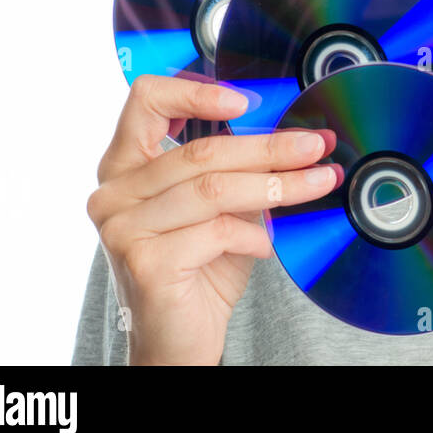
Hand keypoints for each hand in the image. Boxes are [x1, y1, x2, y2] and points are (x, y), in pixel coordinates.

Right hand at [86, 74, 342, 364]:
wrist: (180, 339)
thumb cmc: (200, 268)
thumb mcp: (221, 209)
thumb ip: (239, 171)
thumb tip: (299, 139)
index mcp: (125, 166)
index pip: (146, 101)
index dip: (196, 93)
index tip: (246, 103)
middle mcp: (114, 193)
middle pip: (201, 152)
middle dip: (270, 148)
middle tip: (316, 145)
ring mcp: (123, 228)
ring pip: (214, 189)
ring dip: (277, 186)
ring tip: (318, 183)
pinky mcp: (145, 262)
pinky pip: (216, 231)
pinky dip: (253, 236)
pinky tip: (268, 246)